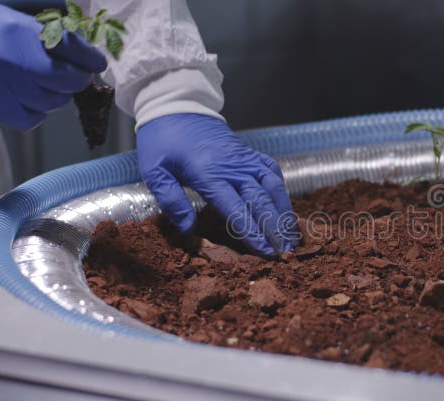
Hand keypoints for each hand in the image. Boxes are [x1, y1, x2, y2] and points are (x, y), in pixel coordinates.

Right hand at [0, 4, 106, 129]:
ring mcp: (9, 89)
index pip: (74, 48)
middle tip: (74, 74)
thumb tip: (74, 43)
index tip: (96, 62)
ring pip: (55, 101)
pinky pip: (34, 118)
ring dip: (57, 93)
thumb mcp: (6, 16)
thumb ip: (39, 28)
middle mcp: (18, 62)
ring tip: (44, 84)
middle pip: (71, 80)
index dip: (90, 57)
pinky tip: (29, 99)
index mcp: (19, 32)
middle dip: (77, 78)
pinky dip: (38, 110)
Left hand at [137, 113, 295, 256]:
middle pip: (260, 201)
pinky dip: (281, 189)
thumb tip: (189, 230)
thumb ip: (171, 200)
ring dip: (283, 212)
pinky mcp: (249, 153)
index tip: (264, 251)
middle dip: (275, 228)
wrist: (176, 106)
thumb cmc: (162, 141)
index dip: (252, 232)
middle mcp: (232, 167)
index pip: (236, 208)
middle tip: (285, 252)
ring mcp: (244, 159)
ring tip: (290, 235)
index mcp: (208, 173)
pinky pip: (271, 171)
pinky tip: (283, 206)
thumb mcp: (154, 171)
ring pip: (272, 186)